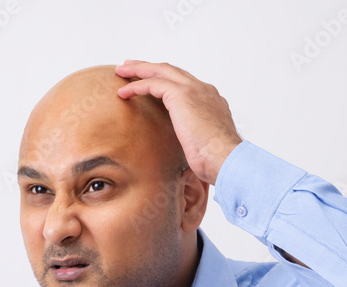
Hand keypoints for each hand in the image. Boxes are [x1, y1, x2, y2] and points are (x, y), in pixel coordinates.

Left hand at [115, 60, 242, 184]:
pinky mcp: (182, 95)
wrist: (225, 158)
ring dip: (139, 70)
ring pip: (161, 71)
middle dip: (150, 67)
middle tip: (132, 66)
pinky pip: (153, 84)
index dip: (167, 80)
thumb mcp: (205, 146)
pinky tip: (123, 92)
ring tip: (121, 70)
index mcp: (211, 101)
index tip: (152, 81)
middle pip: (172, 71)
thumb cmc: (217, 160)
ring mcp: (194, 90)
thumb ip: (195, 140)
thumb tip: (187, 154)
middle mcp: (204, 90)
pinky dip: (136, 86)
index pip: (185, 84)